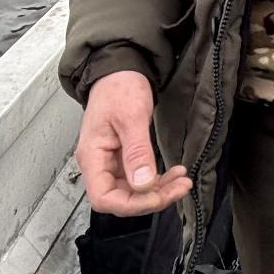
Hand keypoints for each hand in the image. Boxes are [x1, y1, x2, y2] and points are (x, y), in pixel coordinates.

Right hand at [76, 69, 191, 215]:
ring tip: (182, 181)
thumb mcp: (131, 117)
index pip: (104, 198)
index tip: (158, 196)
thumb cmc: (119, 87)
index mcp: (92, 156)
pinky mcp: (122, 158)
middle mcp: (97, 163)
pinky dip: (157, 180)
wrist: (120, 69)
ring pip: (132, 191)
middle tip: (180, 187)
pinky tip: (173, 174)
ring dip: (158, 191)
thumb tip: (142, 183)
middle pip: (120, 198)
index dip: (131, 204)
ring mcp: (109, 161)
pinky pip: (138, 178)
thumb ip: (137, 151)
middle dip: (151, 198)